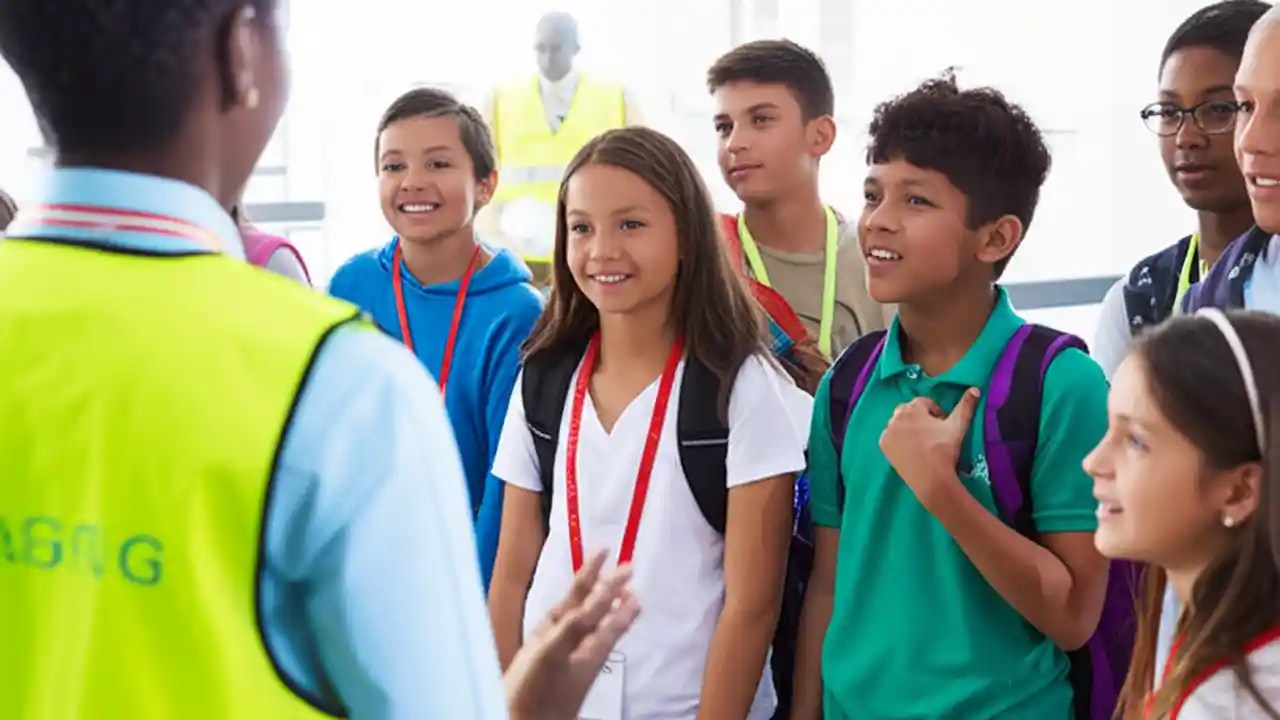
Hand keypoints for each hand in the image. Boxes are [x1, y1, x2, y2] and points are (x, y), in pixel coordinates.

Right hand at [504, 551, 640, 719]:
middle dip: (607, 586)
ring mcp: (560, 650)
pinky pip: (557, 628)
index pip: (608, 611)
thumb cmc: (537, 692)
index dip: (616, 589)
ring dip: (589, 595)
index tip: (630, 569)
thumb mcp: (554, 654)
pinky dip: (563, 613)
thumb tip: (601, 596)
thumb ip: (573, 625)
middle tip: (626, 565)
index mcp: (589, 647)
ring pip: (576, 615)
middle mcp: (578, 646)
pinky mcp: (542, 656)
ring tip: (601, 577)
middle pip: (594, 609)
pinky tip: (564, 607)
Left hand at [878, 388, 979, 507]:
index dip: (936, 413)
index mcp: (913, 408)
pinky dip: (898, 438)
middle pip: (909, 410)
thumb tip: (975, 389)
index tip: (942, 425)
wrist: (931, 479)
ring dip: (908, 427)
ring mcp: (888, 431)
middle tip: (932, 433)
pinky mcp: (883, 445)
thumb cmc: (944, 450)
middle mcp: (896, 416)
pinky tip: (910, 449)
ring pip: (899, 422)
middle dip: (920, 417)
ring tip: (922, 442)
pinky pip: (890, 435)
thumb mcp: (957, 426)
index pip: (924, 403)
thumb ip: (966, 406)